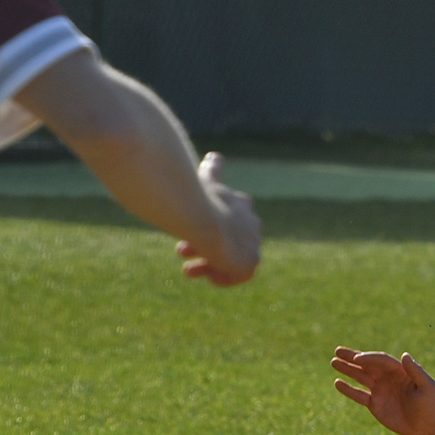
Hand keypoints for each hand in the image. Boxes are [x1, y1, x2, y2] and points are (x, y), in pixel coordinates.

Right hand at [177, 152, 261, 285]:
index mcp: (242, 203)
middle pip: (228, 239)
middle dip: (204, 244)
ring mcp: (253, 243)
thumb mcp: (204, 180)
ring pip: (231, 257)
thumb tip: (215, 156)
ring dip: (208, 263)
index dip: (209, 220)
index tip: (192, 226)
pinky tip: (212, 278)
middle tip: (181, 250)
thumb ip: (212, 171)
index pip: (230, 214)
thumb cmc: (198, 199)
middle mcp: (251, 223)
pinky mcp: (251, 261)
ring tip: (188, 270)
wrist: (206, 221)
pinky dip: (224, 277)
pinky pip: (240, 275)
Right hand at [332, 347, 434, 434]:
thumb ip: (416, 371)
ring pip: (360, 377)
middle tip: (337, 351)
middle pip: (367, 365)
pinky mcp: (375, 404)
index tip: (357, 359)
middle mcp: (387, 378)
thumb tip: (404, 355)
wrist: (427, 426)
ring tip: (333, 362)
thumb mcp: (427, 387)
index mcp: (399, 371)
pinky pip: (358, 395)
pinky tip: (337, 383)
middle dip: (352, 358)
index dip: (369, 358)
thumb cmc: (431, 405)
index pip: (380, 360)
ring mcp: (380, 391)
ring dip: (347, 370)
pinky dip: (348, 389)